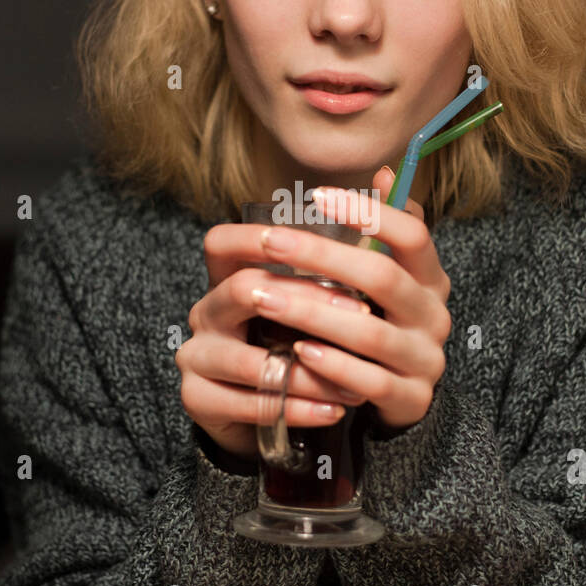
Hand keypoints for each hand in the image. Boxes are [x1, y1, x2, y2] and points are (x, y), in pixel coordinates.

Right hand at [176, 219, 374, 460]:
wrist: (266, 406)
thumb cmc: (297, 338)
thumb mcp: (319, 293)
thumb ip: (351, 242)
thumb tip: (388, 175)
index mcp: (229, 276)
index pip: (223, 242)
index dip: (263, 236)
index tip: (326, 241)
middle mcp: (208, 310)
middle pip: (245, 289)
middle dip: (309, 302)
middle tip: (364, 316)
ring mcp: (197, 355)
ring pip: (250, 360)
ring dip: (311, 372)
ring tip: (357, 380)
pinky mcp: (200, 398)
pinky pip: (249, 405)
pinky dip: (298, 408)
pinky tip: (335, 409)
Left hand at [277, 168, 451, 430]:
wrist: (403, 396)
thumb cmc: (383, 323)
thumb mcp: (388, 277)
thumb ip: (384, 231)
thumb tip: (384, 171)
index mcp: (430, 277)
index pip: (413, 234)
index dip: (369, 213)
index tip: (318, 196)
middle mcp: (434, 315)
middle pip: (383, 278)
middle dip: (322, 257)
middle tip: (270, 241)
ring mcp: (425, 359)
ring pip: (370, 333)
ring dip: (313, 314)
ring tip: (266, 297)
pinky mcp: (411, 400)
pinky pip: (370, 383)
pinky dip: (333, 367)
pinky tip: (298, 352)